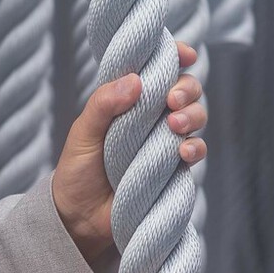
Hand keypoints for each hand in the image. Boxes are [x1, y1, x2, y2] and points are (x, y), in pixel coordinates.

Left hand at [52, 41, 206, 261]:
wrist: (79, 218)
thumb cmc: (77, 169)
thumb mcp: (82, 132)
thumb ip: (103, 104)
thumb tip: (136, 80)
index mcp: (128, 98)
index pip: (158, 69)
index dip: (176, 57)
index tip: (184, 54)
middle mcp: (151, 116)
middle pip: (185, 89)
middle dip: (187, 88)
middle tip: (172, 100)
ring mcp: (164, 141)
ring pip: (196, 116)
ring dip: (193, 115)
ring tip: (175, 126)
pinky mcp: (173, 167)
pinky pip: (196, 150)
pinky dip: (195, 147)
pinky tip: (183, 153)